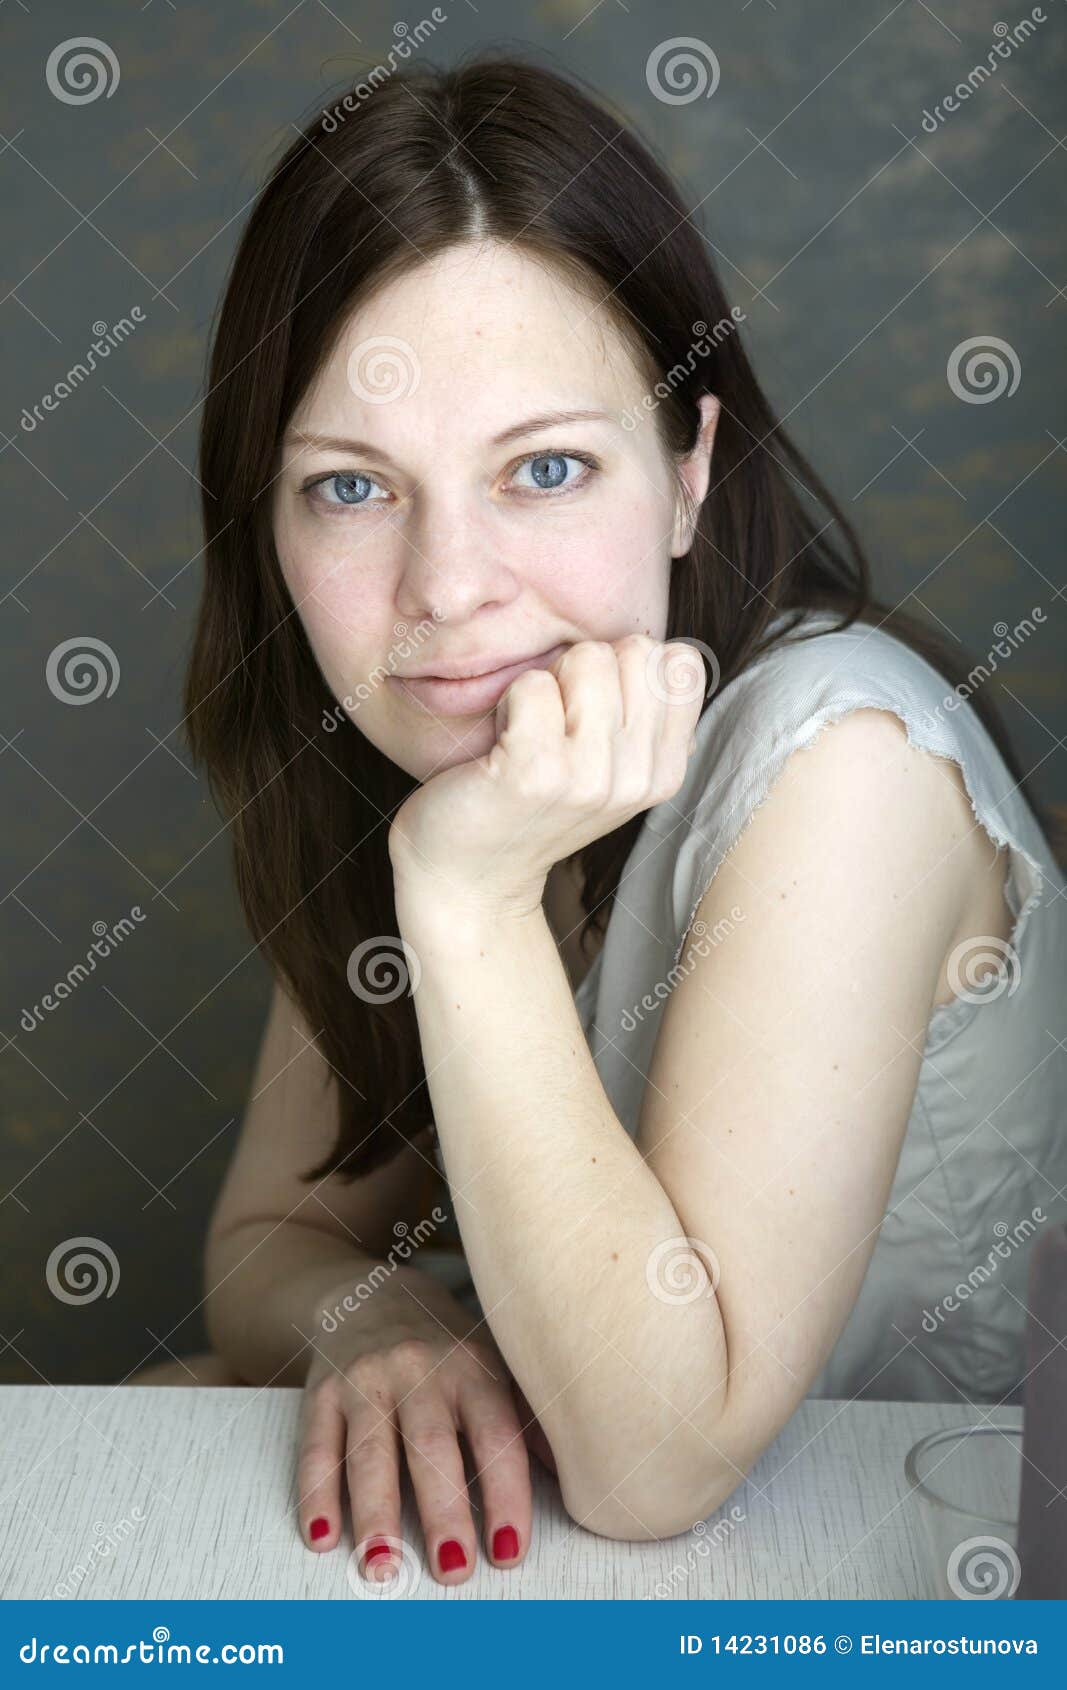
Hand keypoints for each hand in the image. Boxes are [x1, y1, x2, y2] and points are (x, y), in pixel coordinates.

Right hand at [297, 1268, 552, 1585]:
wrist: (372, 1294)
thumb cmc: (448, 1349)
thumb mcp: (497, 1367)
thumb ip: (531, 1422)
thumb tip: (589, 1481)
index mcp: (474, 1369)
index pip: (496, 1436)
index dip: (505, 1494)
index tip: (509, 1551)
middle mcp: (420, 1371)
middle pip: (432, 1446)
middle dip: (443, 1510)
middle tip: (452, 1569)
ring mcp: (367, 1380)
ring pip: (370, 1452)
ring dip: (375, 1513)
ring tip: (383, 1566)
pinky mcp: (321, 1393)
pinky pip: (316, 1449)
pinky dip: (316, 1495)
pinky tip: (322, 1537)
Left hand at [388, 635, 704, 916]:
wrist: (469, 876)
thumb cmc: (531, 805)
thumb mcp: (609, 772)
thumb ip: (645, 722)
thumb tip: (674, 657)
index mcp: (664, 774)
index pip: (680, 664)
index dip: (628, 664)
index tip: (593, 706)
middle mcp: (637, 779)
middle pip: (633, 651)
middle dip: (584, 669)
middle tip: (553, 721)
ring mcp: (590, 778)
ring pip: (587, 658)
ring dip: (545, 682)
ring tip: (527, 731)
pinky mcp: (535, 773)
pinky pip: (534, 684)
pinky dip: (509, 701)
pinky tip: (501, 743)